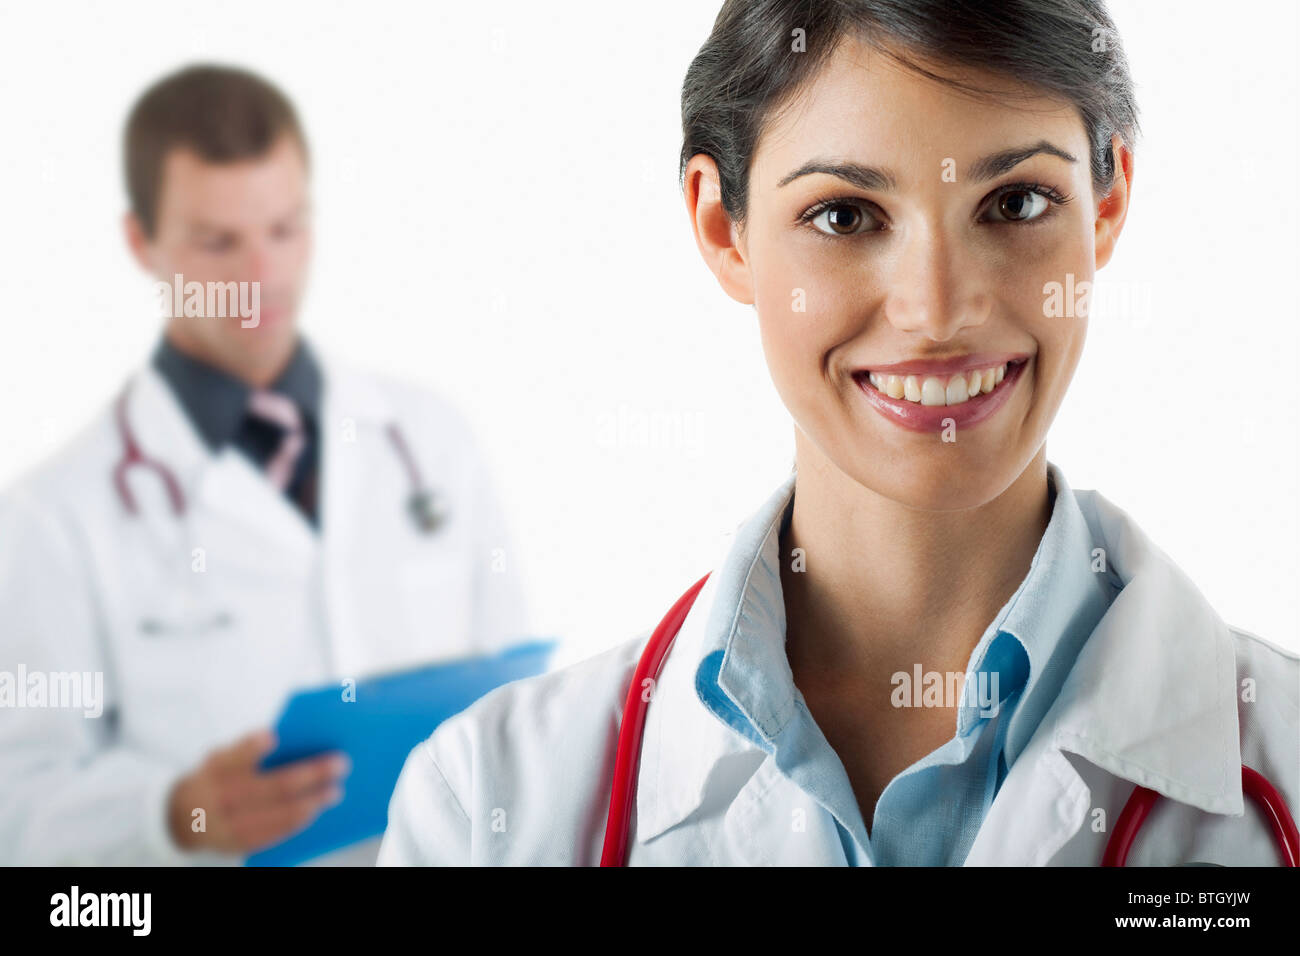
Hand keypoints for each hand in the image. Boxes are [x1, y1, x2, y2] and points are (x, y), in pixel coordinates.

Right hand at [166, 729, 349, 853]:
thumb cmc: (216, 776)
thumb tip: (292, 740)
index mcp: (214, 769)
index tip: (273, 737)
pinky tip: (315, 810)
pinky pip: (274, 834)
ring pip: (278, 814)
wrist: (178, 817)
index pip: (231, 757)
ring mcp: (228, 825)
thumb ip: (247, 749)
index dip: (251, 748)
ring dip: (312, 802)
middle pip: (272, 786)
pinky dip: (298, 821)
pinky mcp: (237, 844)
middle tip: (340, 764)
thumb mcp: (221, 757)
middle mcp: (219, 799)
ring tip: (335, 792)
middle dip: (311, 774)